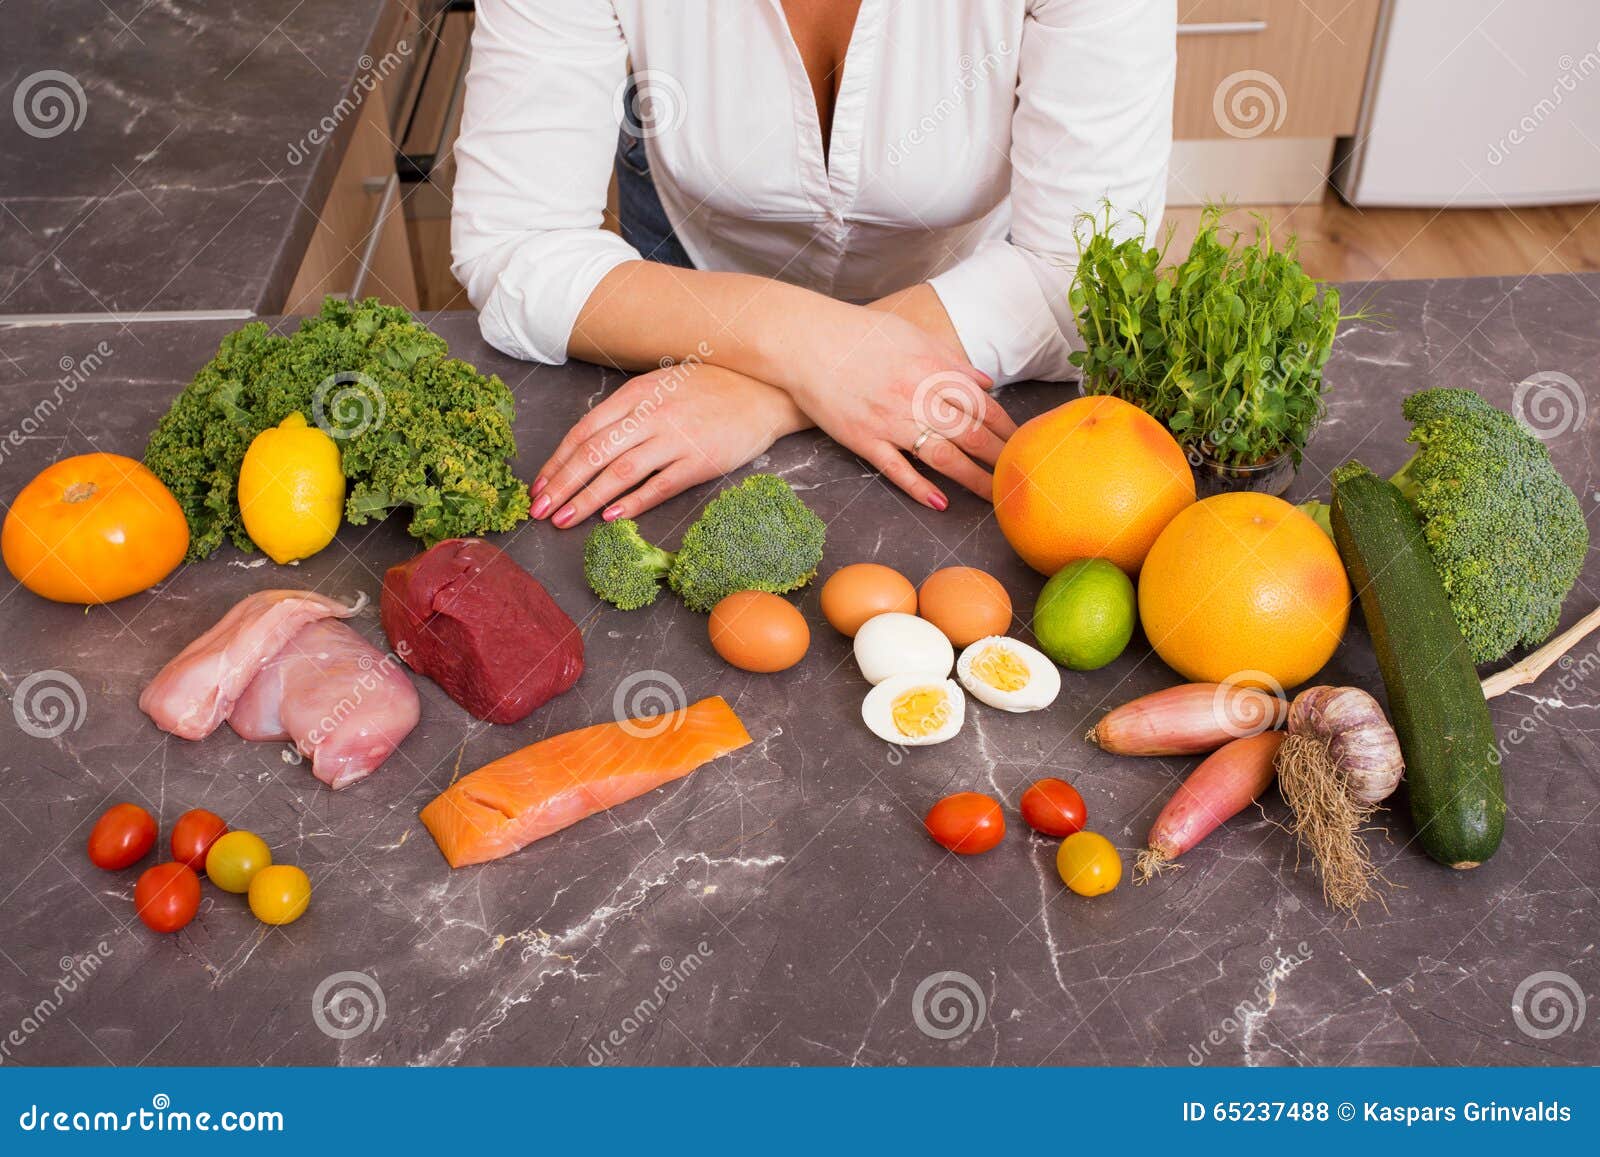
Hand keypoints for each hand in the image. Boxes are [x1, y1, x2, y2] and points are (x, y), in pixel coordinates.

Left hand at [532, 362, 812, 527]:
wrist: (765, 390)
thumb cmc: (711, 388)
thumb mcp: (662, 384)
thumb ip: (628, 409)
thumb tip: (589, 441)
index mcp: (637, 395)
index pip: (585, 430)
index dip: (557, 460)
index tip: (538, 485)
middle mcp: (651, 415)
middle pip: (594, 453)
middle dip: (562, 483)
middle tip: (539, 510)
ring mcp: (676, 439)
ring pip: (620, 472)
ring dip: (588, 498)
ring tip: (565, 520)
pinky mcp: (700, 461)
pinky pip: (660, 485)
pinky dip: (634, 502)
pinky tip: (612, 518)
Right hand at [775, 302, 1015, 507]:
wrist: (806, 341)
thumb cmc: (860, 334)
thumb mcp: (913, 335)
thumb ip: (952, 360)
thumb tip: (986, 382)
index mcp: (932, 369)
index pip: (983, 405)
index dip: (1007, 428)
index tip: (1023, 444)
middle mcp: (916, 397)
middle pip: (971, 434)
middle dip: (1000, 458)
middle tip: (1020, 477)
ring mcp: (890, 421)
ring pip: (942, 456)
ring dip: (972, 479)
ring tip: (994, 497)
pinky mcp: (863, 440)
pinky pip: (896, 469)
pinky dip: (919, 487)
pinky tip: (941, 502)